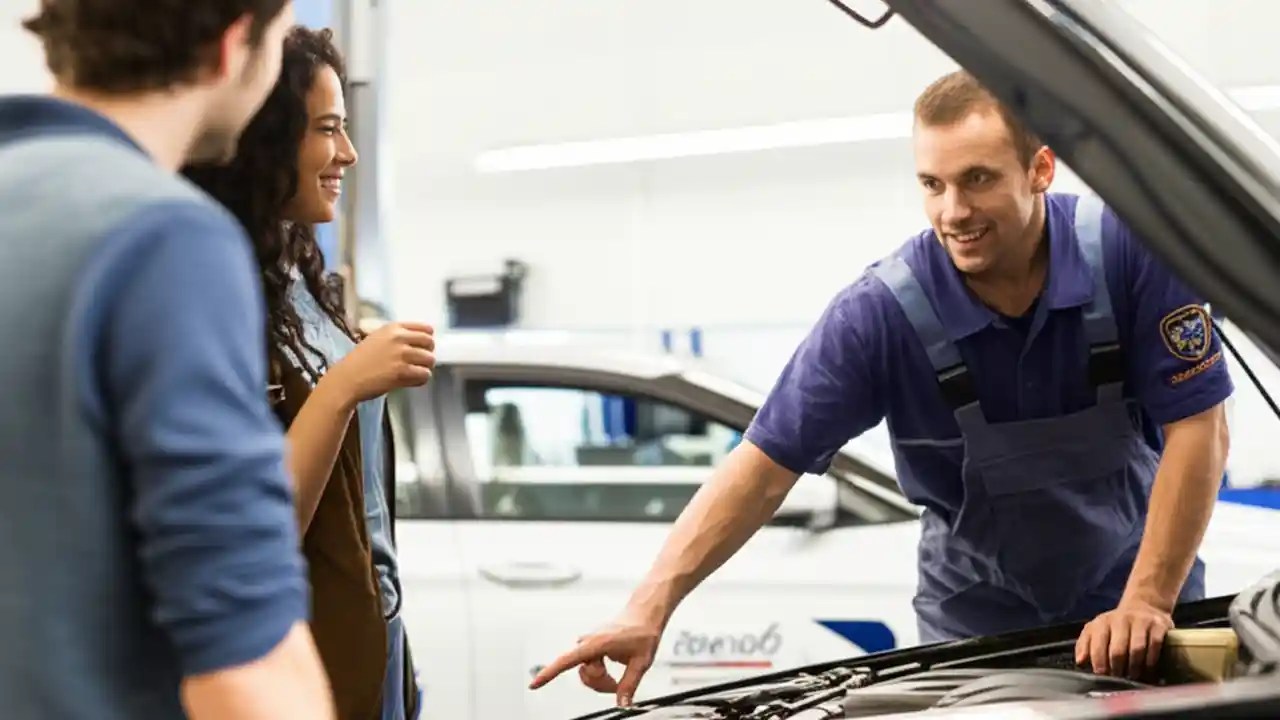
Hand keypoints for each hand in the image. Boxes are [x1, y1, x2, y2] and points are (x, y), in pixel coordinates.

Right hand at [326, 321, 434, 402]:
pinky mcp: (402, 372)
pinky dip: (420, 379)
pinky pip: (424, 375)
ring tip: (413, 373)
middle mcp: (399, 338)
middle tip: (419, 362)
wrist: (347, 378)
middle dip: (427, 353)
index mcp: (393, 328)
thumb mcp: (377, 339)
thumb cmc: (360, 361)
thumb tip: (420, 341)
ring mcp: (401, 355)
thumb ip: (397, 337)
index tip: (423, 348)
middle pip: (430, 343)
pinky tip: (410, 381)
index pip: (426, 329)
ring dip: (424, 368)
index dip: (427, 340)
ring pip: (430, 360)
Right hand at [528, 615, 662, 706]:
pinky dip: (599, 673)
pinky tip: (611, 667)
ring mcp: (587, 643)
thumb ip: (629, 685)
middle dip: (600, 684)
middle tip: (618, 685)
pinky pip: (588, 666)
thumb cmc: (642, 632)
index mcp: (596, 643)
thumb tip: (622, 704)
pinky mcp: (590, 646)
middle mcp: (587, 642)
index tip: (534, 684)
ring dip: (599, 679)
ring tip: (617, 676)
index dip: (549, 673)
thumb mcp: (640, 662)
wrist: (644, 615)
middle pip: (584, 674)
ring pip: (585, 672)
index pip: (567, 660)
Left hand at [1075, 599, 1173, 679]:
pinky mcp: (1158, 625)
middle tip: (1120, 679)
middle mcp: (1120, 619)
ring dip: (1135, 667)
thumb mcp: (1096, 630)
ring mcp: (1140, 621)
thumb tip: (1080, 661)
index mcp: (1102, 622)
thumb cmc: (1117, 626)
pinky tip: (1148, 669)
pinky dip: (1151, 660)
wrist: (1144, 606)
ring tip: (1134, 676)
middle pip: (1117, 650)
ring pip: (1136, 649)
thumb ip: (1085, 645)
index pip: (1097, 645)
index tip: (1103, 676)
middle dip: (1117, 668)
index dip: (1099, 663)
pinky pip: (1154, 645)